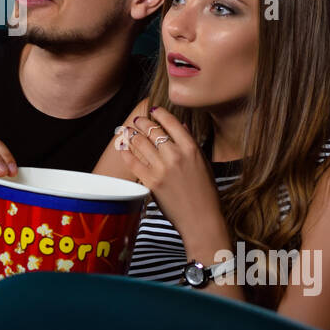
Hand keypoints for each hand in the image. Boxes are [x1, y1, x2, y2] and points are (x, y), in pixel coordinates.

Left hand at [116, 107, 220, 234]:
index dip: (160, 113)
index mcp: (191, 148)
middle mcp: (175, 155)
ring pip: (140, 142)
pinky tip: (123, 147)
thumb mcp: (203, 164)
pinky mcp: (151, 182)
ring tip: (127, 130)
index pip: (171, 122)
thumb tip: (181, 125)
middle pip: (153, 130)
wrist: (201, 219)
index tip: (154, 110)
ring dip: (131, 134)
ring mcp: (161, 168)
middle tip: (137, 120)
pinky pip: (133, 162)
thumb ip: (191, 143)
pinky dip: (126, 152)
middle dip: (142, 121)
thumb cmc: (206, 193)